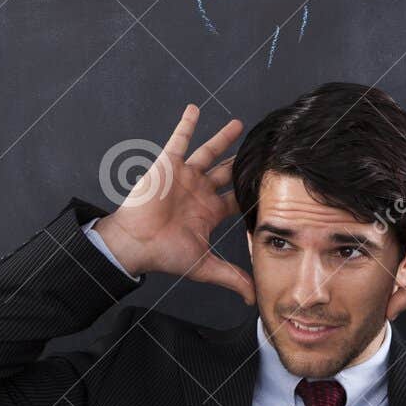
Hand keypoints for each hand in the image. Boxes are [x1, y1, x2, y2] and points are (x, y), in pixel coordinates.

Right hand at [93, 104, 254, 304]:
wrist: (135, 243)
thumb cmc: (164, 254)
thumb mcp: (204, 266)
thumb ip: (231, 277)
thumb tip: (253, 298)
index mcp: (209, 212)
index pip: (236, 200)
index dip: (252, 193)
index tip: (271, 184)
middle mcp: (200, 192)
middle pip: (227, 172)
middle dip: (242, 162)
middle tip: (261, 149)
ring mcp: (185, 177)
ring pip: (209, 152)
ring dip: (223, 138)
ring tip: (239, 124)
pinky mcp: (168, 164)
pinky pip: (179, 139)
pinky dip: (186, 124)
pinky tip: (194, 108)